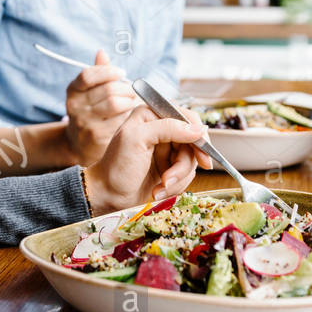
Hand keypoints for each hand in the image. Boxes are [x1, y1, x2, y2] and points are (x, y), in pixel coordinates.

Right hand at [63, 50, 141, 166]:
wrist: (81, 144)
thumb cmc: (91, 111)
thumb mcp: (89, 91)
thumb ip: (98, 73)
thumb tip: (102, 52)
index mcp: (73, 90)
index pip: (88, 75)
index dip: (108, 71)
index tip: (121, 73)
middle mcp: (75, 105)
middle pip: (108, 89)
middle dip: (126, 88)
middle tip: (132, 91)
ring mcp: (84, 121)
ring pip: (115, 104)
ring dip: (129, 101)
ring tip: (131, 102)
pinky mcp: (96, 135)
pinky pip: (120, 119)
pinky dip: (128, 115)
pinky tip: (129, 115)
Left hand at [82, 106, 211, 214]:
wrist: (108, 196)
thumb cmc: (116, 167)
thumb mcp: (137, 140)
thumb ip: (167, 128)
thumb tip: (198, 129)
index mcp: (152, 114)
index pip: (187, 117)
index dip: (198, 135)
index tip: (203, 155)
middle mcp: (162, 129)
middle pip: (193, 142)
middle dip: (183, 165)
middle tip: (170, 178)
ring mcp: (167, 149)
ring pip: (192, 161)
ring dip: (177, 178)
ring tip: (160, 187)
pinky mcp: (170, 167)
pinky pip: (187, 175)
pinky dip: (175, 186)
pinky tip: (159, 190)